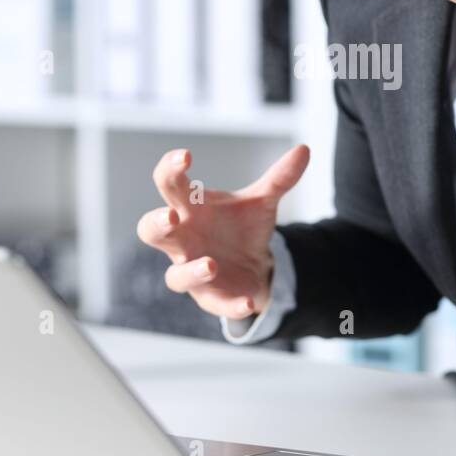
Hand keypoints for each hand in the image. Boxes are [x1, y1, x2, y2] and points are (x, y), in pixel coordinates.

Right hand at [137, 145, 309, 320]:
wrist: (255, 264)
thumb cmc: (242, 226)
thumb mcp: (262, 201)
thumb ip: (279, 178)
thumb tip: (304, 150)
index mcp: (190, 208)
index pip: (168, 185)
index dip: (169, 170)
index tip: (185, 156)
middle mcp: (183, 239)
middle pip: (151, 231)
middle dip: (157, 224)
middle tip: (171, 217)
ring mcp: (192, 270)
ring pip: (176, 276)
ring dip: (191, 271)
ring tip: (211, 264)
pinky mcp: (211, 297)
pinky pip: (215, 304)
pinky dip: (230, 305)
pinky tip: (248, 302)